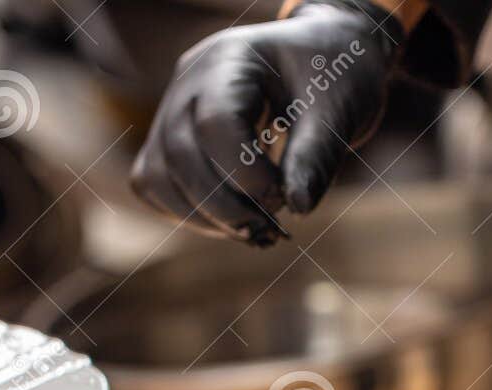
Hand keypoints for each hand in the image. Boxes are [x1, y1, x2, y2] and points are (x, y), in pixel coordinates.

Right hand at [130, 1, 401, 243]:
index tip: (284, 199)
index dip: (245, 174)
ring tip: (251, 230)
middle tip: (269, 228)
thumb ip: (316, 156)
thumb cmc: (331, 77)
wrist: (319, 62)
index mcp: (230, 56)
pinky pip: (155, 186)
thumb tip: (299, 208)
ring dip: (202, 216)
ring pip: (157, 177)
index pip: (216, 123)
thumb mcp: (336, 109)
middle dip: (224, 206)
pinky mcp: (167, 139)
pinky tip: (230, 220)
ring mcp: (170, 109)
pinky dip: (188, 213)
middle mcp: (189, 80)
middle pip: (179, 155)